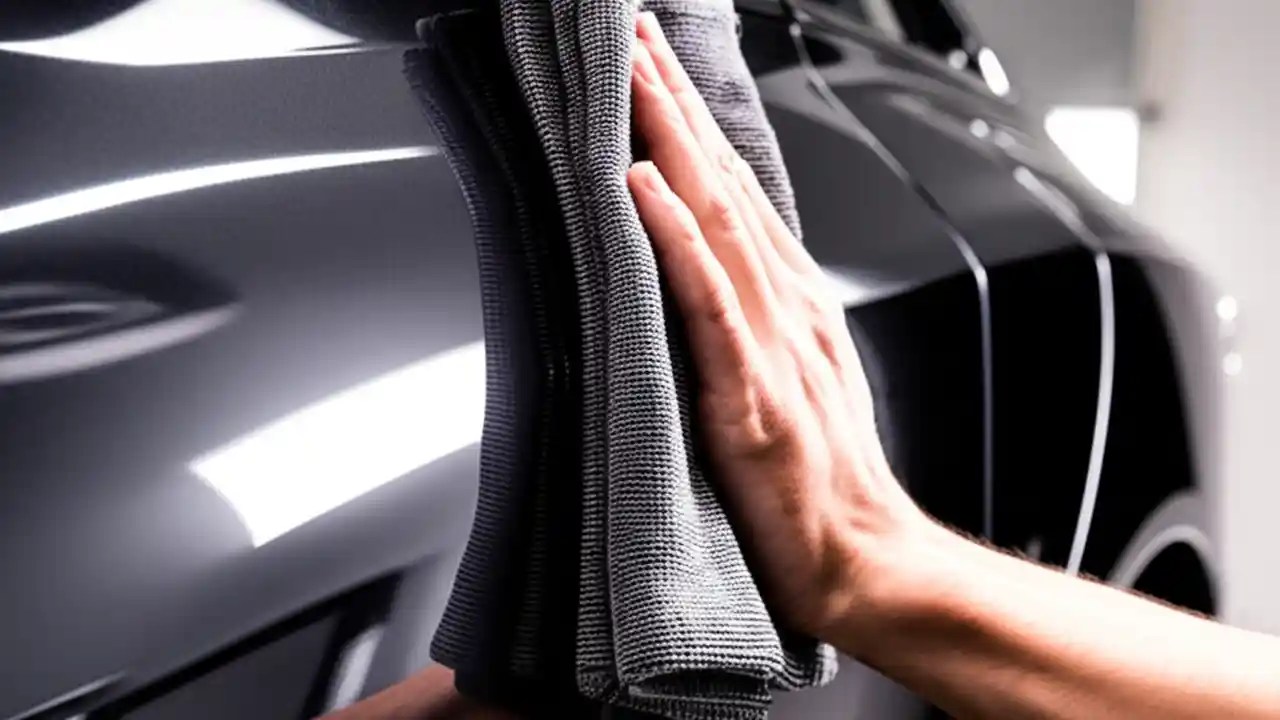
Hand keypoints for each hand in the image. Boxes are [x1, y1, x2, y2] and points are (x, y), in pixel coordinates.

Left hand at [627, 13, 928, 642]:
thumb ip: (752, 318)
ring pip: (716, 223)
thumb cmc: (820, 481)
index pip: (733, 193)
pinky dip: (677, 239)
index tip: (652, 68)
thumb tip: (701, 271)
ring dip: (670, 144)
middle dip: (674, 105)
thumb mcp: (792, 377)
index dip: (690, 126)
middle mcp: (787, 308)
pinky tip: (646, 189)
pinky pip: (709, 304)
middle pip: (723, 186)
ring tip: (632, 79)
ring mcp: (773, 346)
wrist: (862, 559)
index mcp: (790, 304)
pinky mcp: (754, 395)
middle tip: (631, 38)